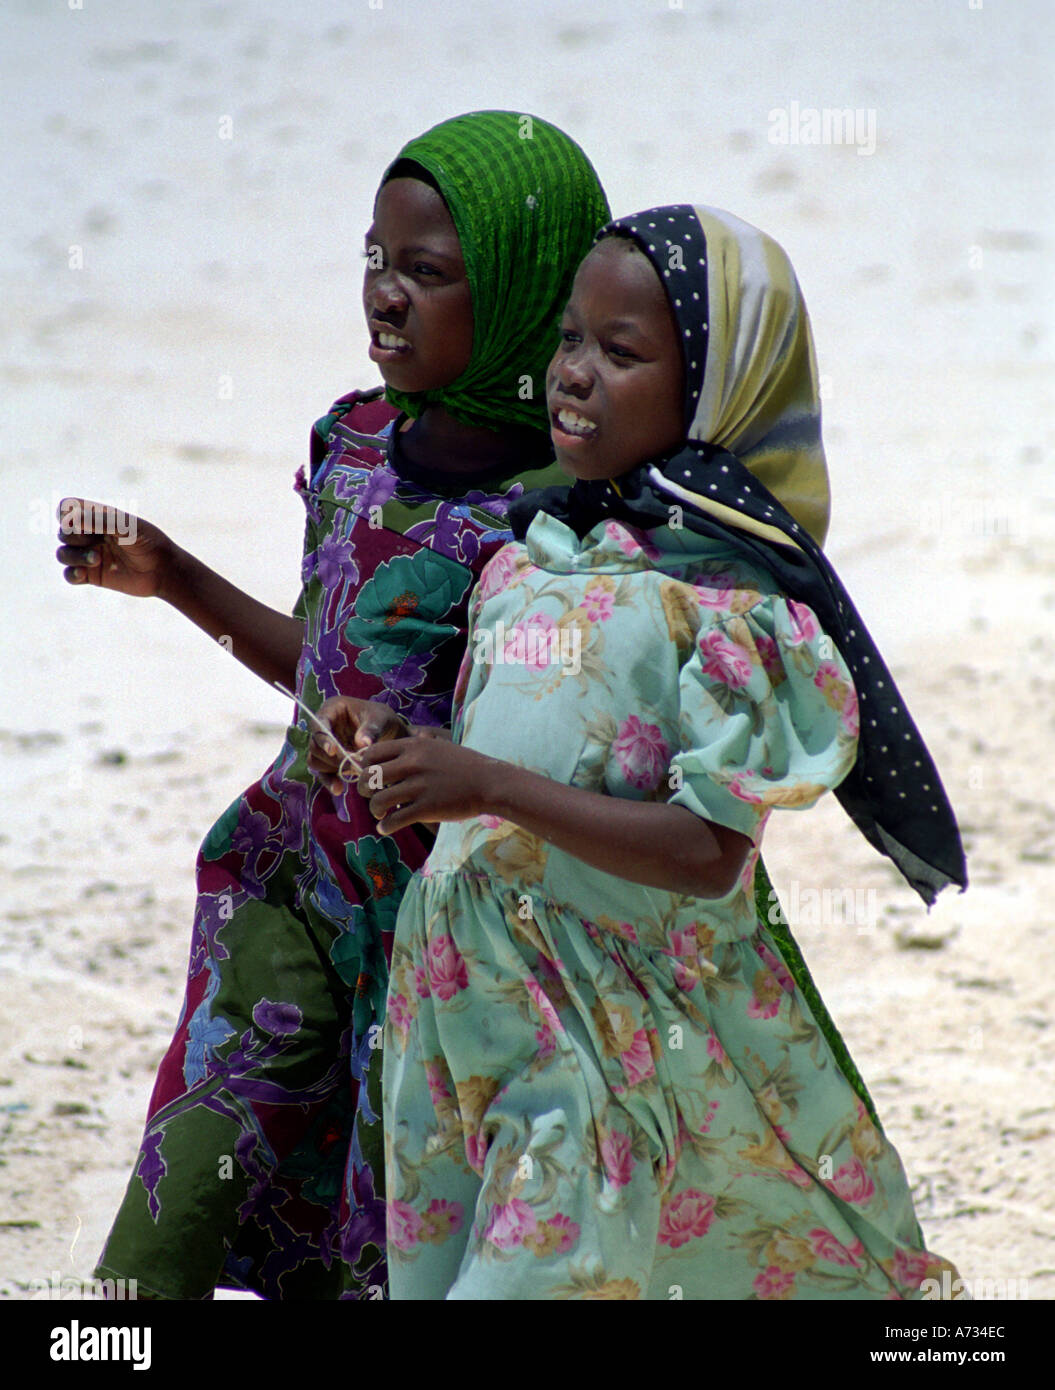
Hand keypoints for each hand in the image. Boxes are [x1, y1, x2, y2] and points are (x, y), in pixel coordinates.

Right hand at [55, 497, 172, 597]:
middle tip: (95, 541)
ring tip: (97, 560)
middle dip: (73, 536)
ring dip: (73, 556)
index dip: (65, 513)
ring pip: (63, 554)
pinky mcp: (93, 575)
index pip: (67, 509)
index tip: (77, 520)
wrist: (163, 571)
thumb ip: (99, 521)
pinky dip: (71, 574)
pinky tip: (82, 575)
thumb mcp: (127, 527)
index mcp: (97, 517)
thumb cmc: (148, 543)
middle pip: (64, 533)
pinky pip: (70, 575)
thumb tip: (70, 519)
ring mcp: (90, 555)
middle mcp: (91, 535)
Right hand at [306, 696, 409, 795]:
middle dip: (333, 758)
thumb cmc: (383, 719)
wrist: (389, 733)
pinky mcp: (328, 761)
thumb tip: (362, 744)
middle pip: (315, 745)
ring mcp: (324, 745)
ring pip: (316, 760)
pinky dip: (330, 781)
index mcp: (332, 709)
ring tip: (353, 773)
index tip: (334, 750)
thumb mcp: (381, 719)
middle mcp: (323, 726)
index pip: (319, 723)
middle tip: (353, 765)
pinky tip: (339, 789)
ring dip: (331, 769)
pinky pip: (322, 773)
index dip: (323, 738)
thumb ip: (371, 729)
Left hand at [355, 738, 498, 834]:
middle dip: (363, 789)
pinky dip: (385, 826)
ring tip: (380, 814)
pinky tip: (386, 828)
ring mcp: (420, 786)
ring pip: (378, 800)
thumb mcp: (436, 747)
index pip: (372, 753)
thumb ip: (411, 751)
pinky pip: (394, 820)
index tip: (369, 776)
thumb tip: (384, 761)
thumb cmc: (463, 766)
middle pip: (369, 776)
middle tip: (370, 795)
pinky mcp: (427, 808)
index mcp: (413, 746)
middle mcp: (413, 763)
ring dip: (374, 809)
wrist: (490, 782)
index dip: (364, 767)